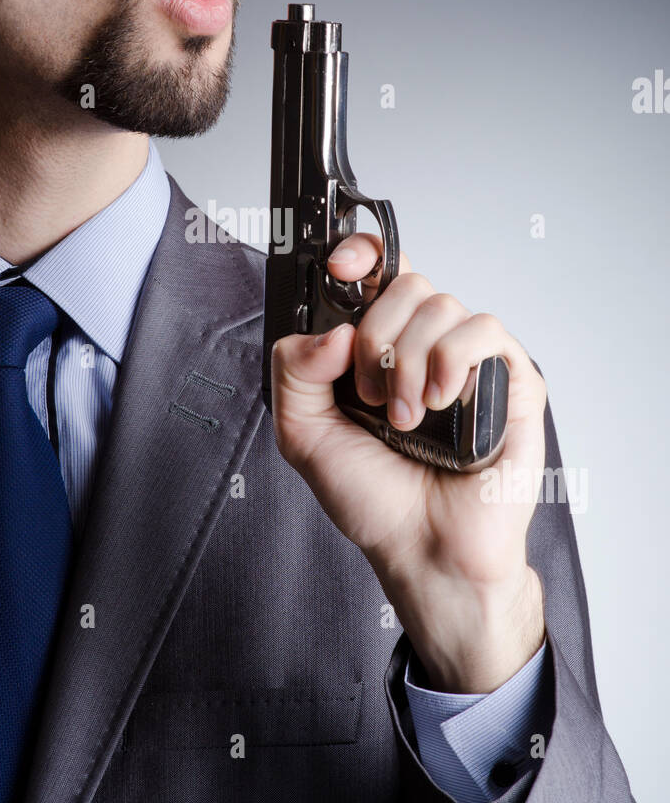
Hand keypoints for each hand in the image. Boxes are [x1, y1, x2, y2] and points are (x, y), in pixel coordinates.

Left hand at [268, 234, 547, 692]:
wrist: (422, 550)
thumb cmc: (371, 497)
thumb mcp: (302, 433)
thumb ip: (293, 371)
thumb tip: (331, 331)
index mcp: (378, 346)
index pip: (377, 268)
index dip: (360, 252)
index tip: (339, 269)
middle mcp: (424, 343)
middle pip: (406, 282)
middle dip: (377, 338)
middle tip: (371, 396)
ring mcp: (469, 360)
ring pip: (441, 304)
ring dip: (411, 364)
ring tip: (406, 419)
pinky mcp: (510, 380)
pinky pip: (484, 329)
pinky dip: (453, 360)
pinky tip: (441, 403)